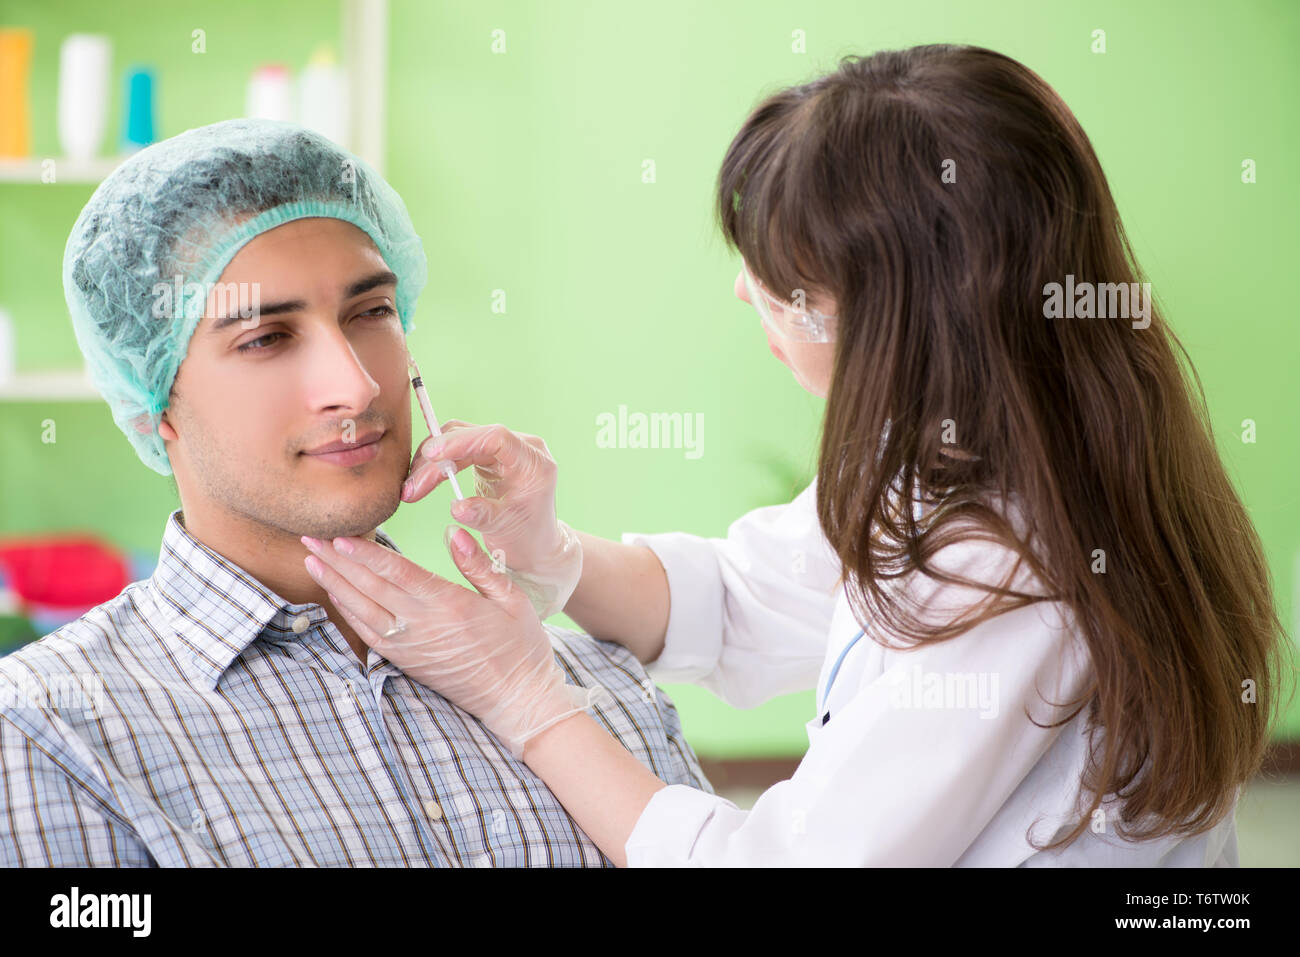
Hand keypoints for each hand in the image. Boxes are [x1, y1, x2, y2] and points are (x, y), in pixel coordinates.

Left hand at [301, 525, 608, 758]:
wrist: (517, 700)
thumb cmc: (521, 646)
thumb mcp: (512, 598)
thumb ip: (479, 564)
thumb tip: (453, 531)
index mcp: (450, 604)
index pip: (397, 572)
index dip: (365, 554)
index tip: (339, 536)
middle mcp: (423, 625)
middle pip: (370, 587)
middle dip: (337, 562)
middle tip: (310, 539)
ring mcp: (410, 646)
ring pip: (362, 610)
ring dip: (334, 585)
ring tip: (312, 562)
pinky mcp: (406, 662)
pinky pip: (368, 635)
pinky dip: (347, 614)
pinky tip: (334, 596)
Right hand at [402, 421, 580, 618]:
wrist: (534, 545)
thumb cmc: (526, 537)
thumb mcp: (506, 529)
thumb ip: (484, 516)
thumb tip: (456, 507)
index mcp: (534, 462)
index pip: (496, 438)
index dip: (461, 442)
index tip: (431, 455)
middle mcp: (521, 448)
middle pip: (471, 437)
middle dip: (436, 459)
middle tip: (411, 487)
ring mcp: (504, 450)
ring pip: (460, 441)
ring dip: (432, 462)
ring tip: (411, 488)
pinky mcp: (489, 456)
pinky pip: (458, 451)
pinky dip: (438, 466)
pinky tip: (421, 482)